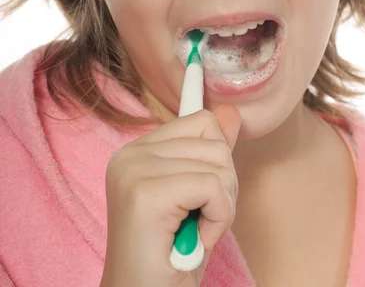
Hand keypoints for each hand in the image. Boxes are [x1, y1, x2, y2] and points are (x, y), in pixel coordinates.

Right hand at [99, 104, 241, 286]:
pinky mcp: (145, 194)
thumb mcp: (199, 198)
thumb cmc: (172, 256)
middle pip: (214, 141)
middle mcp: (130, 154)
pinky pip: (213, 187)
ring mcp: (134, 170)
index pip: (201, 122)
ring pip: (219, 164)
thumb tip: (231, 111)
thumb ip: (211, 153)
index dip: (217, 160)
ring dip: (222, 206)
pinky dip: (219, 219)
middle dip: (223, 186)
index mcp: (139, 150)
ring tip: (195, 230)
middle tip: (199, 220)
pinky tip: (196, 239)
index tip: (205, 194)